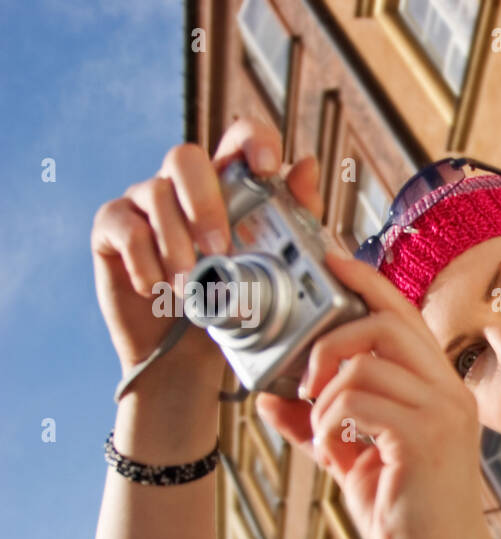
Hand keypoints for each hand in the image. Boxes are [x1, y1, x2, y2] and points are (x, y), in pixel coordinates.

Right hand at [90, 118, 323, 396]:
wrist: (186, 356)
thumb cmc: (231, 304)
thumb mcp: (272, 267)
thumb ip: (294, 218)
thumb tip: (306, 164)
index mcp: (227, 185)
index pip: (238, 138)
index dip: (252, 140)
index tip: (266, 167)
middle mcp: (182, 185)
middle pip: (185, 157)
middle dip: (205, 203)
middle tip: (221, 251)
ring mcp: (143, 202)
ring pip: (154, 194)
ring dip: (176, 244)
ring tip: (191, 289)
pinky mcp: (111, 228)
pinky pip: (123, 226)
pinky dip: (144, 260)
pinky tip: (157, 288)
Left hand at [255, 252, 496, 538]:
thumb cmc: (407, 517)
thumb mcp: (354, 460)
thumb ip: (319, 423)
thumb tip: (268, 397)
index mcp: (440, 388)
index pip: (404, 313)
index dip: (365, 282)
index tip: (329, 261)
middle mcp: (449, 392)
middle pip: (384, 322)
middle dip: (331, 340)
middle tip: (308, 382)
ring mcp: (443, 413)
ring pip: (363, 364)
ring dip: (324, 399)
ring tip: (324, 437)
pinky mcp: (425, 438)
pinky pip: (357, 402)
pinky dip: (328, 425)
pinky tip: (333, 455)